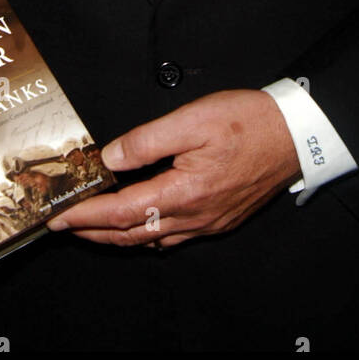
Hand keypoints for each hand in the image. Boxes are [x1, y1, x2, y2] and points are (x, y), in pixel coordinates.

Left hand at [47, 89, 300, 248]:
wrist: (297, 135)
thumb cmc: (250, 122)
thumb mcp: (193, 119)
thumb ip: (147, 140)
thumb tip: (111, 157)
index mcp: (184, 192)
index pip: (122, 212)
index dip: (87, 216)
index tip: (61, 217)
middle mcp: (195, 216)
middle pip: (133, 235)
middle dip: (95, 233)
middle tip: (68, 226)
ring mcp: (209, 222)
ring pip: (153, 240)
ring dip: (119, 236)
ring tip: (96, 225)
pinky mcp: (221, 218)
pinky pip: (176, 236)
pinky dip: (149, 233)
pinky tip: (142, 222)